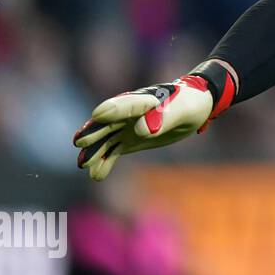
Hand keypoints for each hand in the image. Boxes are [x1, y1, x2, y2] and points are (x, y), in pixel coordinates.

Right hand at [73, 61, 234, 180]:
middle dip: (94, 132)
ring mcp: (127, 126)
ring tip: (83, 165)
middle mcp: (130, 112)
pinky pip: (114, 151)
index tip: (97, 115)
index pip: (126, 104)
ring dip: (94, 151)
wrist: (194, 107)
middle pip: (107, 123)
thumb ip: (164, 118)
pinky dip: (105, 161)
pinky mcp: (130, 138)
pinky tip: (97, 175)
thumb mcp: (183, 110)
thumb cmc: (190, 103)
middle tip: (80, 143)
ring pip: (106, 139)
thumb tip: (142, 131)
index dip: (112, 110)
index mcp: (144, 99)